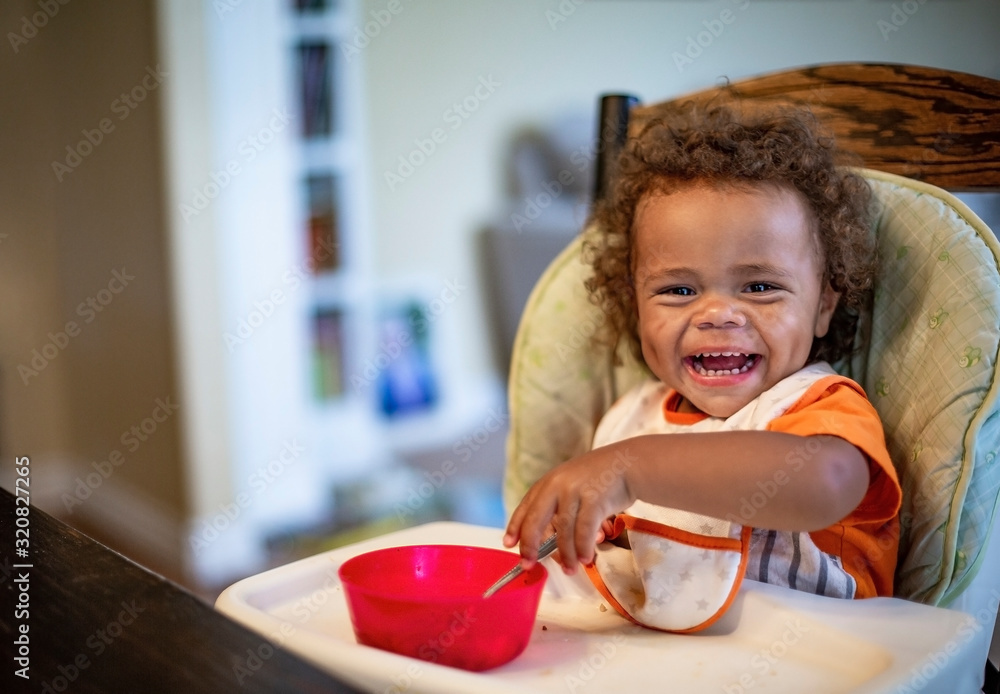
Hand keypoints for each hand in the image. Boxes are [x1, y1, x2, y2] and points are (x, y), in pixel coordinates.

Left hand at [503, 443, 636, 572]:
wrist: (628, 463)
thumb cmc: (601, 478)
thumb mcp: (572, 484)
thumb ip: (558, 506)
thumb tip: (547, 541)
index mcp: (549, 481)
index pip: (526, 506)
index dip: (515, 527)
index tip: (509, 544)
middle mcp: (557, 484)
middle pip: (535, 520)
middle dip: (530, 545)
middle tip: (528, 564)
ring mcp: (575, 491)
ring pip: (563, 531)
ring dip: (567, 554)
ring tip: (570, 570)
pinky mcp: (594, 499)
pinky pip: (584, 531)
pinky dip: (584, 548)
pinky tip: (586, 559)